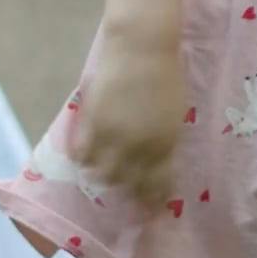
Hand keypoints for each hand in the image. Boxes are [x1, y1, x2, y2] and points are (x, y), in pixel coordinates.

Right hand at [66, 2, 187, 203]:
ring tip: (103, 173)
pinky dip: (84, 159)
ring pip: (103, 174)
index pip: (157, 186)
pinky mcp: (93, 121)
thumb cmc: (165, 74)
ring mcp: (114, 135)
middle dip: (127, 195)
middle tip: (123, 194)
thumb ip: (164, 141)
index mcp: (165, 145)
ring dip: (104, 177)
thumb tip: (156, 163)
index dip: (152, 202)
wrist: (142, 46)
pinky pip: (83, 154)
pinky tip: (85, 157)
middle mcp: (140, 147)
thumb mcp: (174, 114)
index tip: (150, 211)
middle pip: (128, 186)